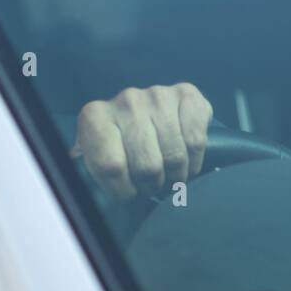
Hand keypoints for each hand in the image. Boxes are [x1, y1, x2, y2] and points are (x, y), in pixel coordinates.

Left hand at [72, 82, 212, 201]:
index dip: (123, 190)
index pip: (111, 167)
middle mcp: (126, 101)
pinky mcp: (186, 94)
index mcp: (95, 117)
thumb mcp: (94, 158)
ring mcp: (158, 95)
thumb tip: (97, 196)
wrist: (135, 115)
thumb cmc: (113, 144)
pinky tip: (184, 157)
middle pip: (147, 165)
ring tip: (166, 173)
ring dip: (174, 175)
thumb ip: (93, 172)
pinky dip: (194, 159)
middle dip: (150, 185)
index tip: (126, 192)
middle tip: (148, 184)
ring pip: (175, 156)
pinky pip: (196, 141)